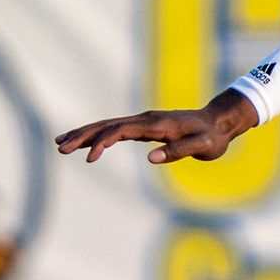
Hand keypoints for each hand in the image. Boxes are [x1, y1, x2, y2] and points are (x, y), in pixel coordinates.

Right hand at [55, 89, 258, 164]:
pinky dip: (99, 136)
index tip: (88, 159)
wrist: (221, 122)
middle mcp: (146, 119)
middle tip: (59, 147)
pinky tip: (87, 145)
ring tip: (61, 144)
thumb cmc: (212, 137)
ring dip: (84, 134)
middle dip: (82, 135)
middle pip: (106, 125)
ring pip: (108, 125)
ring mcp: (144, 122)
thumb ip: (178, 151)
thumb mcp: (202, 147)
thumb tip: (151, 159)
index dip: (102, 143)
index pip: (120, 131)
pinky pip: (117, 130)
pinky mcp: (146, 127)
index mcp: (155, 124)